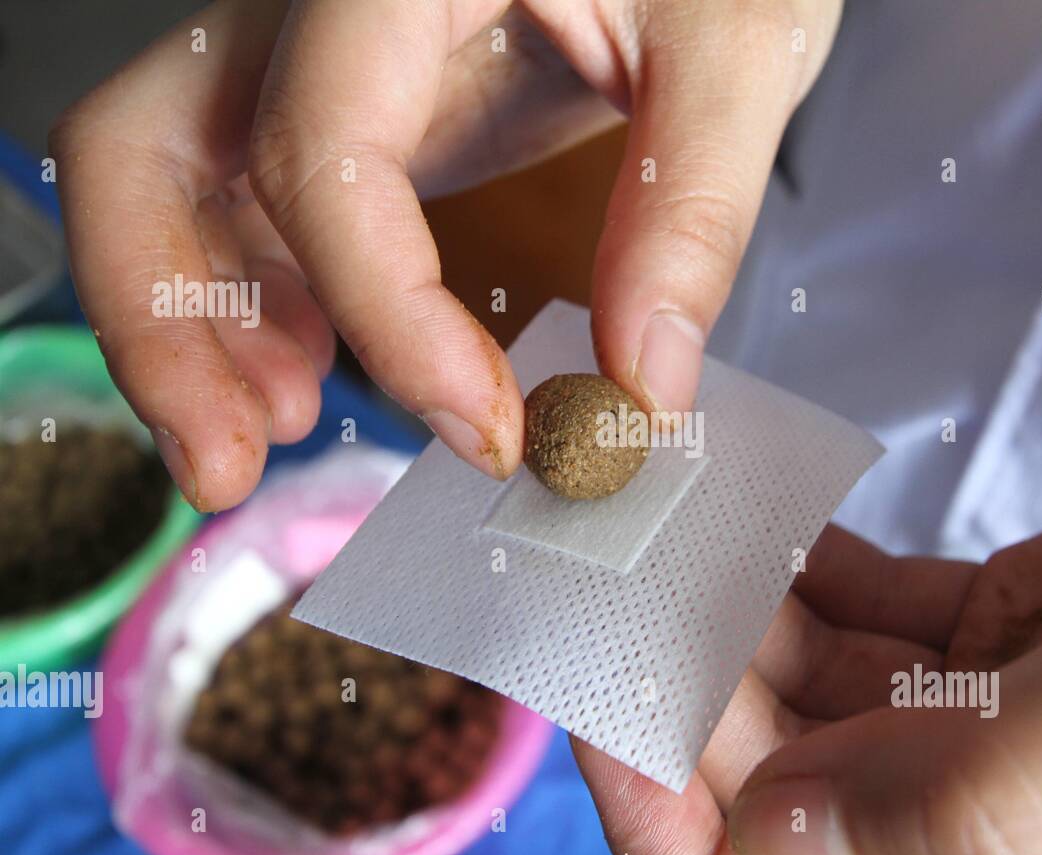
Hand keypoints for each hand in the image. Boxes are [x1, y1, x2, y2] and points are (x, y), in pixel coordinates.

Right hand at [52, 0, 840, 509]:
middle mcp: (317, 1)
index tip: (489, 428)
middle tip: (233, 465)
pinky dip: (247, 299)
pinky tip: (303, 373)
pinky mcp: (336, 101)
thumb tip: (641, 388)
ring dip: (188, 328)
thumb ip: (692, 209)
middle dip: (167, 324)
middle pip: (149, 144)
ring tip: (268, 438)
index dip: (388, 315)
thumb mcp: (736, 42)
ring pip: (165, 177)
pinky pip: (238, 200)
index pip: (324, 147)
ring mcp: (309, 49)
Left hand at [574, 378, 1041, 854]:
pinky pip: (903, 627)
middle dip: (706, 691)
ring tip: (680, 528)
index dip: (695, 818)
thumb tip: (783, 839)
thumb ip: (997, 794)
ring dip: (754, 620)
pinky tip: (773, 526)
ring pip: (847, 702)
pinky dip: (827, 579)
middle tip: (624, 571)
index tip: (608, 705)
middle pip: (817, 792)